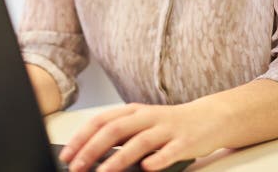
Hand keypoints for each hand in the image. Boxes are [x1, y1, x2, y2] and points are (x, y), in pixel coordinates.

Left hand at [58, 99, 227, 171]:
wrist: (209, 118)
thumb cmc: (169, 124)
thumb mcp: (141, 123)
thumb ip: (119, 134)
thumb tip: (88, 152)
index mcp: (134, 111)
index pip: (101, 121)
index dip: (82, 137)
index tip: (67, 155)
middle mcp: (148, 117)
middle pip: (116, 129)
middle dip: (93, 149)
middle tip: (78, 167)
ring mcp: (167, 128)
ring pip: (140, 141)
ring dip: (119, 158)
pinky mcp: (185, 141)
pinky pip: (170, 151)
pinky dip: (158, 159)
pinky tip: (146, 168)